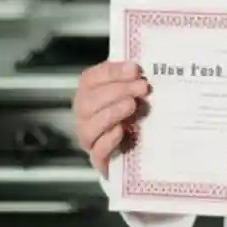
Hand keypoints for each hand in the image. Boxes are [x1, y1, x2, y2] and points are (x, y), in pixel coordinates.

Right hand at [73, 60, 149, 176]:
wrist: (140, 148)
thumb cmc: (135, 113)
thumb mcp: (134, 92)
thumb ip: (133, 79)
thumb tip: (140, 67)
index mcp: (89, 94)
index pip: (91, 78)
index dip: (112, 72)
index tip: (135, 69)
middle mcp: (84, 115)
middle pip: (88, 102)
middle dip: (117, 91)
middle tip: (142, 87)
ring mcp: (90, 138)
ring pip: (88, 127)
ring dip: (111, 113)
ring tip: (132, 105)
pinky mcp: (100, 159)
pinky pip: (97, 152)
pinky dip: (108, 140)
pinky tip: (121, 130)